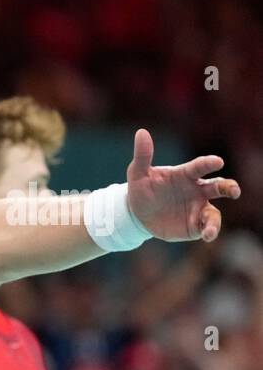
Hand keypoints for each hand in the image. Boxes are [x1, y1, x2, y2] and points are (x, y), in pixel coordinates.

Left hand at [125, 129, 240, 242]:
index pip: (199, 166)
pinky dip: (209, 231)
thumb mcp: (138, 173)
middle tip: (233, 190)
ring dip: (215, 221)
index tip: (217, 161)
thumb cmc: (142, 189)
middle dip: (228, 187)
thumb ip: (143, 155)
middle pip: (218, 186)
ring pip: (214, 213)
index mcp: (186, 174)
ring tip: (211, 230)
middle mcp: (197, 190)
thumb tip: (141, 132)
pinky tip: (207, 237)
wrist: (137, 214)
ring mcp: (198, 208)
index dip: (208, 163)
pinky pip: (206, 227)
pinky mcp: (195, 224)